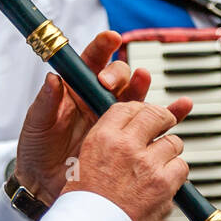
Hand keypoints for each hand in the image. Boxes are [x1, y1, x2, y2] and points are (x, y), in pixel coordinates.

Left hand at [15, 30, 191, 202]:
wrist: (45, 182)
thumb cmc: (37, 149)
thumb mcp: (37, 124)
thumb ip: (46, 102)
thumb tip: (52, 78)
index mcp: (76, 89)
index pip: (92, 61)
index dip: (102, 47)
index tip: (111, 38)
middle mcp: (98, 98)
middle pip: (117, 76)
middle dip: (118, 73)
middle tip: (109, 82)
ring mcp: (115, 118)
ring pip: (136, 95)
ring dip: (143, 86)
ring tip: (145, 80)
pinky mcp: (128, 138)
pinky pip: (153, 124)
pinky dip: (170, 113)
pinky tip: (183, 105)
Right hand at [61, 99, 190, 220]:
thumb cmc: (85, 204)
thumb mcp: (84, 163)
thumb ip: (108, 143)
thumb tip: (129, 133)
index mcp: (102, 137)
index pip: (127, 107)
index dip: (140, 110)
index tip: (144, 116)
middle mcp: (125, 145)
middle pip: (155, 115)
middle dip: (162, 119)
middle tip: (164, 125)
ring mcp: (147, 163)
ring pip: (173, 142)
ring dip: (168, 152)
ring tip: (158, 165)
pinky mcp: (164, 182)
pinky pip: (181, 167)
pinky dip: (176, 175)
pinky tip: (164, 183)